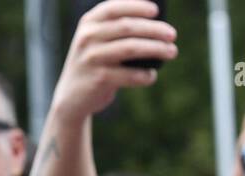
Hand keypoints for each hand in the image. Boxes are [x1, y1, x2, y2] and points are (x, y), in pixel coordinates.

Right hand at [51, 0, 176, 122]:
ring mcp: (91, 58)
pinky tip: (151, 76)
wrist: (71, 97)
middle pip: (128, 27)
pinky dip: (144, 75)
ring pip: (131, 48)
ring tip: (172, 52)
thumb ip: (116, 28)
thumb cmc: (94, 64)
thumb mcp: (97, 41)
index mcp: (89, 23)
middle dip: (155, 29)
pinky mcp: (98, 79)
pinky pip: (128, 74)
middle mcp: (87, 38)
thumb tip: (157, 23)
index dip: (137, 6)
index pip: (115, 7)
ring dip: (156, 49)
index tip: (156, 11)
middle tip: (173, 35)